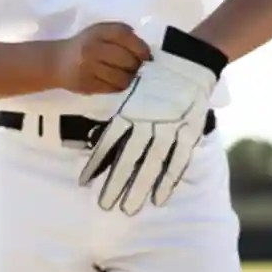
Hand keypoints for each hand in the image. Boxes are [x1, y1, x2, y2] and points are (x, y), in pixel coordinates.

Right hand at [53, 22, 152, 94]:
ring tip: (128, 76)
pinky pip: (112, 89)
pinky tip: (117, 82)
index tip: (147, 56)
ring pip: (121, 77)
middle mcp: (92, 48)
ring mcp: (88, 68)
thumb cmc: (85, 44)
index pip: (125, 36)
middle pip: (126, 59)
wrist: (57, 61)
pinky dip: (119, 87)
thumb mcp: (99, 32)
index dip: (140, 47)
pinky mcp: (87, 85)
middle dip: (137, 65)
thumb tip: (146, 50)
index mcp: (98, 32)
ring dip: (129, 78)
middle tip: (137, 68)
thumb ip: (120, 34)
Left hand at [78, 26, 226, 214]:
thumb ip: (124, 116)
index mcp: (130, 111)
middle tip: (104, 205)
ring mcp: (168, 129)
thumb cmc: (156, 77)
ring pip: (151, 164)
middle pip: (128, 159)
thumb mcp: (134, 93)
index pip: (109, 142)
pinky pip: (176, 161)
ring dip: (139, 188)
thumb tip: (104, 136)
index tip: (84, 182)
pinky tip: (158, 200)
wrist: (188, 61)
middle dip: (115, 184)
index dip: (96, 164)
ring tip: (128, 209)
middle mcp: (146, 123)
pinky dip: (167, 181)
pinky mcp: (187, 133)